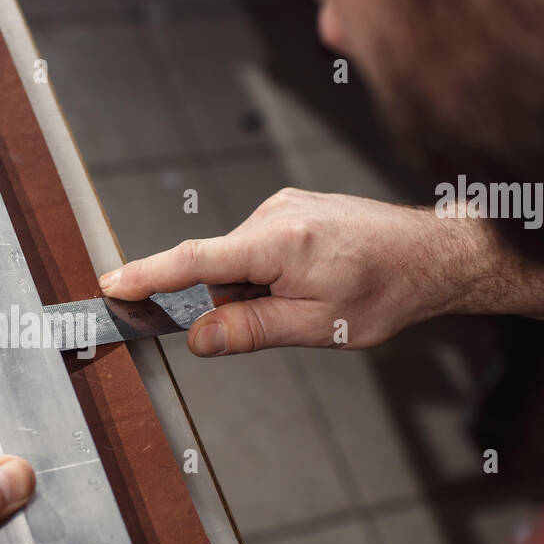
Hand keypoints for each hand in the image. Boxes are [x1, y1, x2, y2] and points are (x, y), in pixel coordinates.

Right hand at [98, 188, 487, 353]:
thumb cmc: (387, 289)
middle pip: (213, 265)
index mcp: (280, 241)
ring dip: (247, 291)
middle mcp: (274, 213)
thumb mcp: (317, 326)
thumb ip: (251, 329)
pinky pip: (253, 249)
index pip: (195, 260)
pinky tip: (303, 286)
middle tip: (258, 326)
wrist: (433, 253)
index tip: (111, 286)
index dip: (148, 275)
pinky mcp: (289, 209)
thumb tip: (198, 337)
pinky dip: (260, 275)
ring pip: (234, 261)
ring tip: (304, 303)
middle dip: (219, 301)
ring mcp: (281, 207)